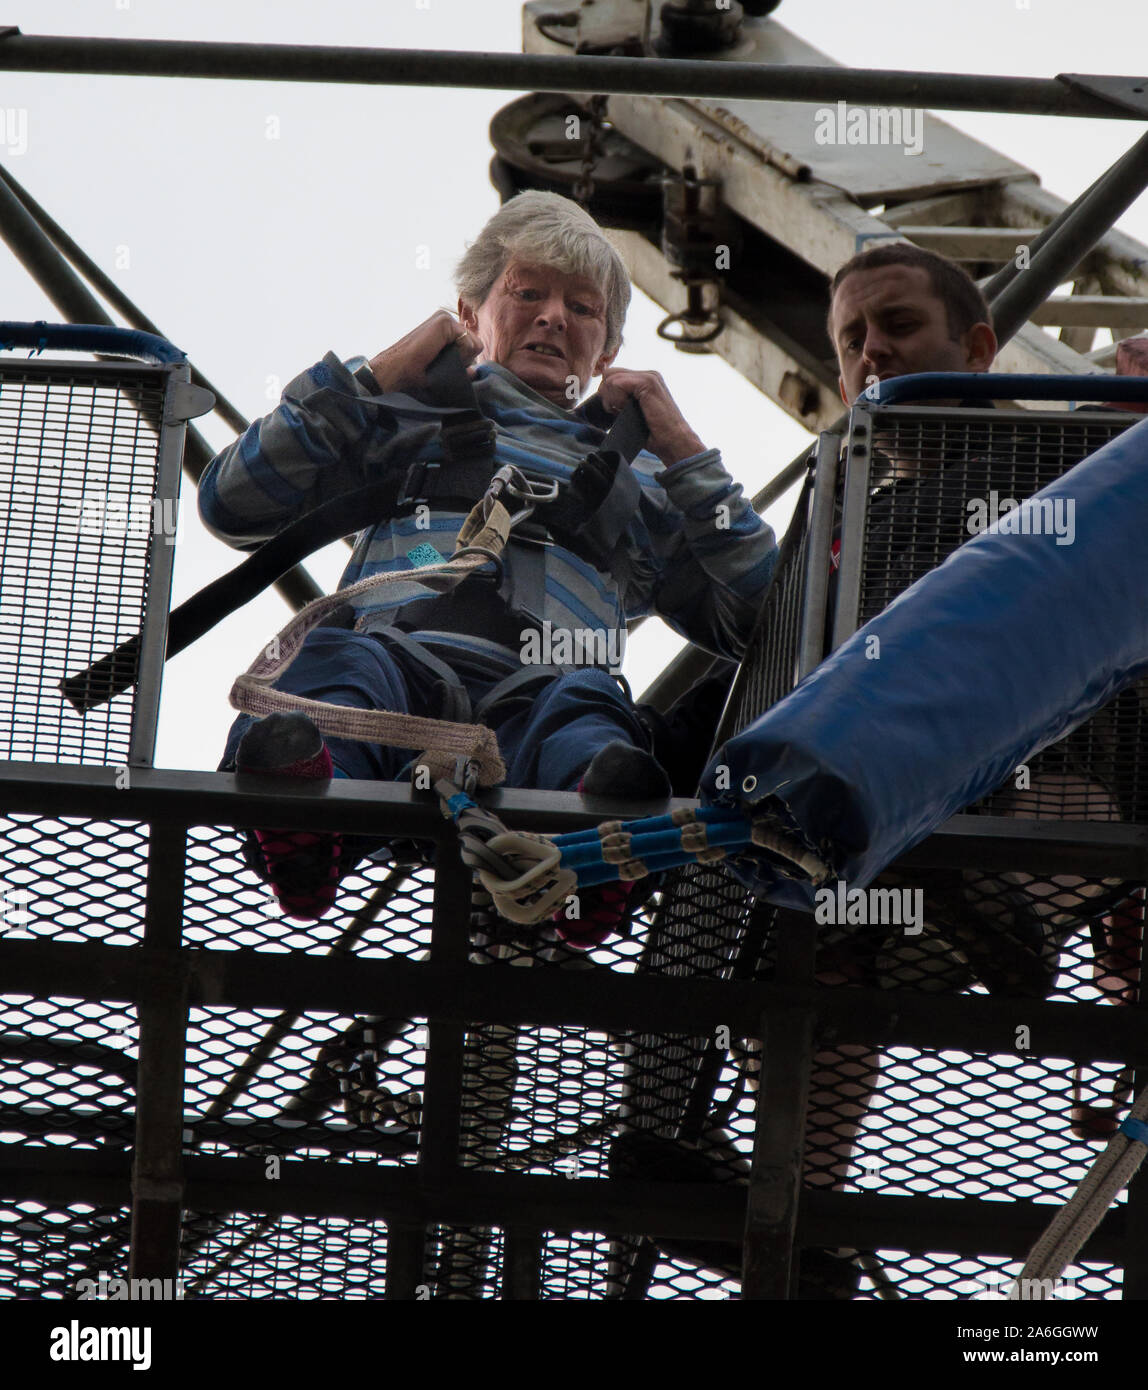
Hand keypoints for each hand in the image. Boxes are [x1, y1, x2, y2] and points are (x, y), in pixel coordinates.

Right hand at [367, 310, 481, 393]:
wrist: (391, 374)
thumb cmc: (410, 377)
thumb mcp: (439, 372)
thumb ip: (458, 368)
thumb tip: (474, 371)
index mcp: (443, 331)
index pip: (471, 348)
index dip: (462, 364)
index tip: (439, 367)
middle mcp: (445, 321)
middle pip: (475, 346)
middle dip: (463, 361)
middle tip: (437, 365)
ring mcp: (445, 318)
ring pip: (474, 345)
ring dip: (460, 360)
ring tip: (435, 361)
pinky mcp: (444, 321)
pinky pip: (469, 344)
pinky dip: (458, 355)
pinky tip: (437, 355)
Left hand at [596, 367, 706, 465]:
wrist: (674, 442)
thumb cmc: (654, 434)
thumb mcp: (631, 413)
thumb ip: (620, 400)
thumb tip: (602, 394)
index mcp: (645, 380)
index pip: (613, 375)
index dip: (608, 394)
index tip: (617, 410)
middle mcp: (648, 374)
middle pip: (609, 374)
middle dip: (607, 395)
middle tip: (619, 412)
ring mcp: (649, 376)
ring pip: (611, 378)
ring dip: (612, 399)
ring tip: (625, 412)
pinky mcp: (648, 382)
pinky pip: (617, 383)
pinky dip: (617, 399)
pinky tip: (627, 409)